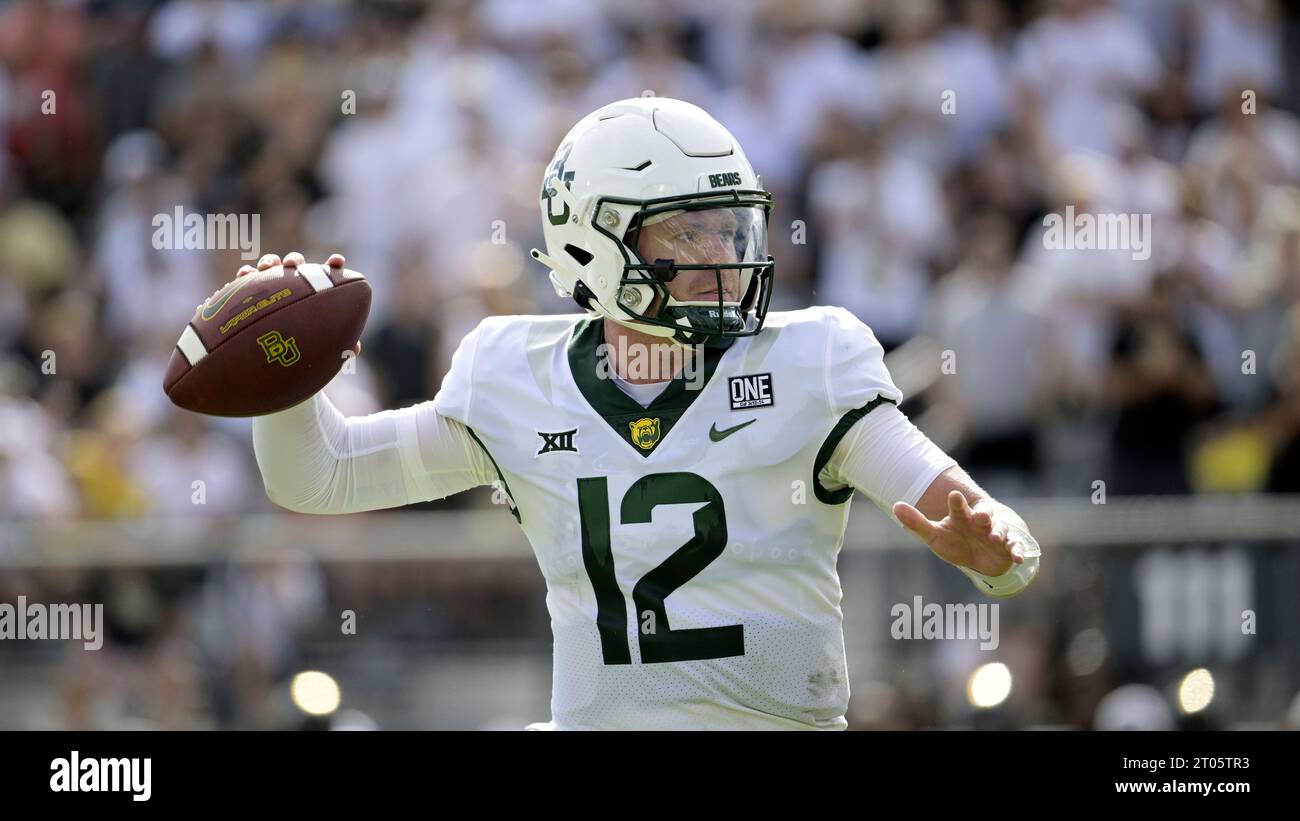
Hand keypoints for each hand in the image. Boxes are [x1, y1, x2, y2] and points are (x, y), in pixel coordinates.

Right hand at [232, 251, 359, 356]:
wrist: (266, 363)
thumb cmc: (299, 354)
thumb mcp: (320, 351)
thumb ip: (338, 347)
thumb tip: (355, 348)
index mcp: (313, 294)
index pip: (326, 274)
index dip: (333, 264)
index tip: (337, 261)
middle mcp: (291, 286)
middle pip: (295, 264)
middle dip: (294, 260)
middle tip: (292, 265)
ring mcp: (269, 288)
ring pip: (270, 266)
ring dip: (269, 262)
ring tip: (267, 267)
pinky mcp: (246, 294)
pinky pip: (244, 281)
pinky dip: (245, 275)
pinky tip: (244, 277)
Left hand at [892, 491, 1027, 577]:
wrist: (979, 558)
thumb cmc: (954, 542)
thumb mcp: (934, 535)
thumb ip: (916, 522)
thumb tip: (895, 506)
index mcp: (962, 517)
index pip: (958, 508)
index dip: (957, 503)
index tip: (953, 496)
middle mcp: (981, 522)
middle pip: (985, 515)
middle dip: (984, 514)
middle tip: (982, 515)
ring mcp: (996, 534)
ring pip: (1001, 530)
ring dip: (1000, 532)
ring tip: (995, 537)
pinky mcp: (1009, 548)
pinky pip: (1016, 547)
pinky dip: (1019, 551)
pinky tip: (1018, 557)